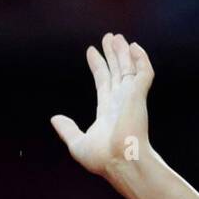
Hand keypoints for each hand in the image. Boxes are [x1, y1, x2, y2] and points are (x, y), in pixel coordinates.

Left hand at [50, 32, 153, 174]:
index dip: (98, 66)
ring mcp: (131, 97)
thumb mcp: (77, 143)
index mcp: (107, 111)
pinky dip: (141, 59)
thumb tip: (54, 119)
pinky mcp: (139, 94)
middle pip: (116, 72)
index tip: (91, 51)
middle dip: (112, 54)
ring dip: (124, 52)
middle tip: (108, 37)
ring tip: (116, 37)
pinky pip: (144, 72)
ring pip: (129, 68)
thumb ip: (67, 129)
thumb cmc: (102, 158)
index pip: (103, 82)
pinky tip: (133, 47)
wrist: (120, 161)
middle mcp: (120, 102)